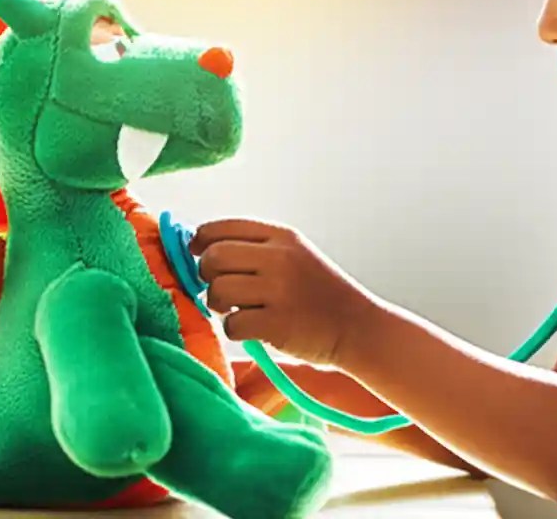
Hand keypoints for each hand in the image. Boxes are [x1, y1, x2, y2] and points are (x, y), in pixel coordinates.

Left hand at [190, 218, 381, 367]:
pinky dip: (235, 330)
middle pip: (213, 257)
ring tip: (238, 309)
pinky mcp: (277, 324)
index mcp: (282, 236)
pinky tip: (253, 328)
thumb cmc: (321, 294)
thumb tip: (199, 250)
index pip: (221, 227)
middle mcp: (280, 258)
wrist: (358, 326)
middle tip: (223, 289)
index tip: (198, 254)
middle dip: (207, 275)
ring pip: (217, 290)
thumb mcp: (296, 256)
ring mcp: (279, 290)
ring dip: (219, 305)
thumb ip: (256, 249)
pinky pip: (231, 324)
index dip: (200, 241)